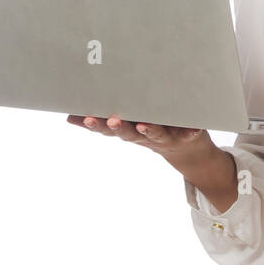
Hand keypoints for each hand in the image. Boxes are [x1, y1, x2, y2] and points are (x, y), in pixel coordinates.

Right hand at [67, 113, 211, 167]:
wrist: (188, 150)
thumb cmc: (154, 128)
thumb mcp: (130, 123)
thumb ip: (106, 116)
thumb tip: (70, 114)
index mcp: (129, 130)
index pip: (106, 129)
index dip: (94, 125)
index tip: (82, 118)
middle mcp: (144, 136)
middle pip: (127, 134)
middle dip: (116, 128)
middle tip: (108, 121)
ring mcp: (165, 138)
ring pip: (154, 135)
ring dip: (148, 131)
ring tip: (144, 126)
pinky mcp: (186, 136)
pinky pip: (188, 134)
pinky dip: (190, 132)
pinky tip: (193, 128)